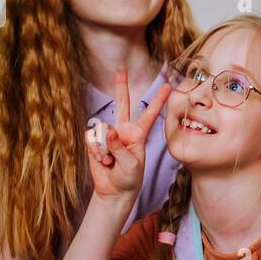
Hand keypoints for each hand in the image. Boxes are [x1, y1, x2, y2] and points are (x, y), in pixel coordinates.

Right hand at [84, 67, 168, 200]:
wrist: (114, 191)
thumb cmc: (129, 178)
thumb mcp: (131, 164)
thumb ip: (119, 146)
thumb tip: (108, 130)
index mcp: (138, 135)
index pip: (149, 114)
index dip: (158, 100)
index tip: (169, 85)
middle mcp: (123, 130)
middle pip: (123, 104)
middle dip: (121, 86)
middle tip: (121, 69)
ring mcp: (109, 135)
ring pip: (102, 129)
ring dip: (104, 148)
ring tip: (110, 161)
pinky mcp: (95, 141)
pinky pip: (91, 138)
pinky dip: (95, 150)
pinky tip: (101, 160)